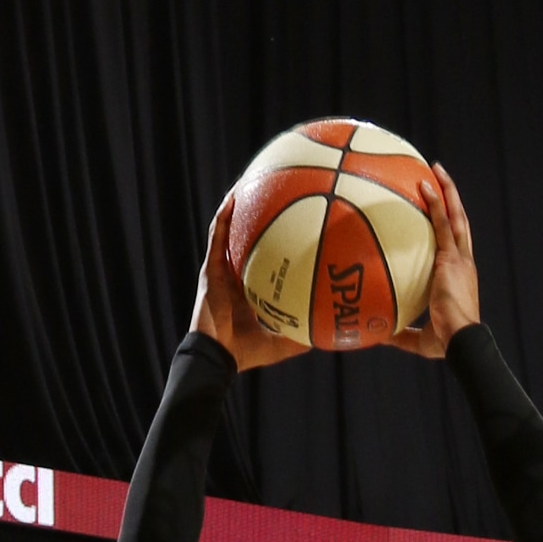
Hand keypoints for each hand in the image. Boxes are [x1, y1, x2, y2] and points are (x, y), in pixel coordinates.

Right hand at [190, 199, 304, 374]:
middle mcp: (234, 274)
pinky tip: (233, 199)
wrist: (218, 357)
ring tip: (249, 184)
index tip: (290, 223)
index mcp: (249, 288)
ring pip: (227, 231)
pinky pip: (217, 237)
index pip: (261, 257)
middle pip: (244, 237)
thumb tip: (332, 330)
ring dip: (236, 208)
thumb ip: (305, 334)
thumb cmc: (247, 353)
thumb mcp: (284, 342)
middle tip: (272, 193)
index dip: (272, 240)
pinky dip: (224, 218)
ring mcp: (220, 270)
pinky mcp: (210, 270)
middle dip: (254, 216)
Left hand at [388, 165, 481, 359]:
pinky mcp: (452, 258)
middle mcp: (464, 262)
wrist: (462, 339)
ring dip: (447, 190)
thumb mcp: (422, 338)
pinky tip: (425, 184)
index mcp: (460, 276)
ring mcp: (460, 258)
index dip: (450, 227)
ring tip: (435, 169)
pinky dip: (435, 202)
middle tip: (439, 178)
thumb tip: (380, 334)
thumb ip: (403, 333)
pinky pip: (442, 222)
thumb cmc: (447, 343)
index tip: (440, 212)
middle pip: (459, 222)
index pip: (456, 245)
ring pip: (455, 215)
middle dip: (451, 199)